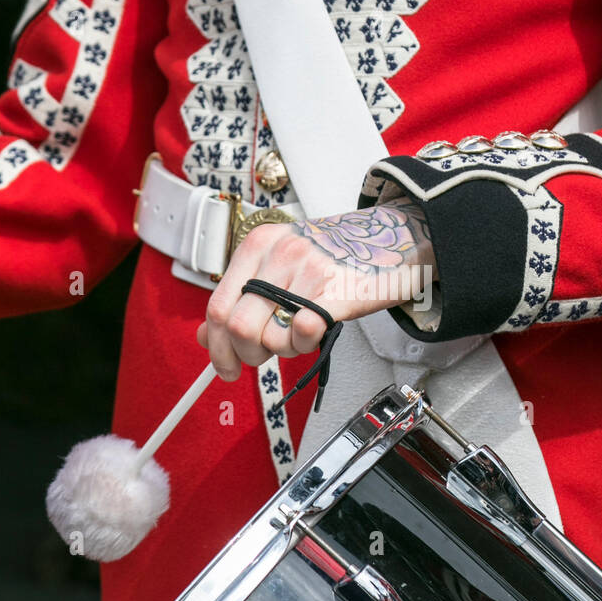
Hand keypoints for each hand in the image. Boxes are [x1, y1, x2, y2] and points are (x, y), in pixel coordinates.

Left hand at [197, 198, 434, 380]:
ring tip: (300, 336)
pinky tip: (313, 334)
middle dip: (246, 355)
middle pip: (236, 326)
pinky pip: (302, 331)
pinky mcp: (336, 291)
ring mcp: (308, 271)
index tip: (224, 365)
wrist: (394, 236)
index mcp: (258, 245)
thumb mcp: (281, 265)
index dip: (216, 346)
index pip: (216, 306)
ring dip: (282, 351)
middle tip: (263, 357)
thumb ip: (243, 297)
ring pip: (268, 336)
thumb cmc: (340, 253)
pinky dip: (303, 344)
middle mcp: (279, 254)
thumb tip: (207, 335)